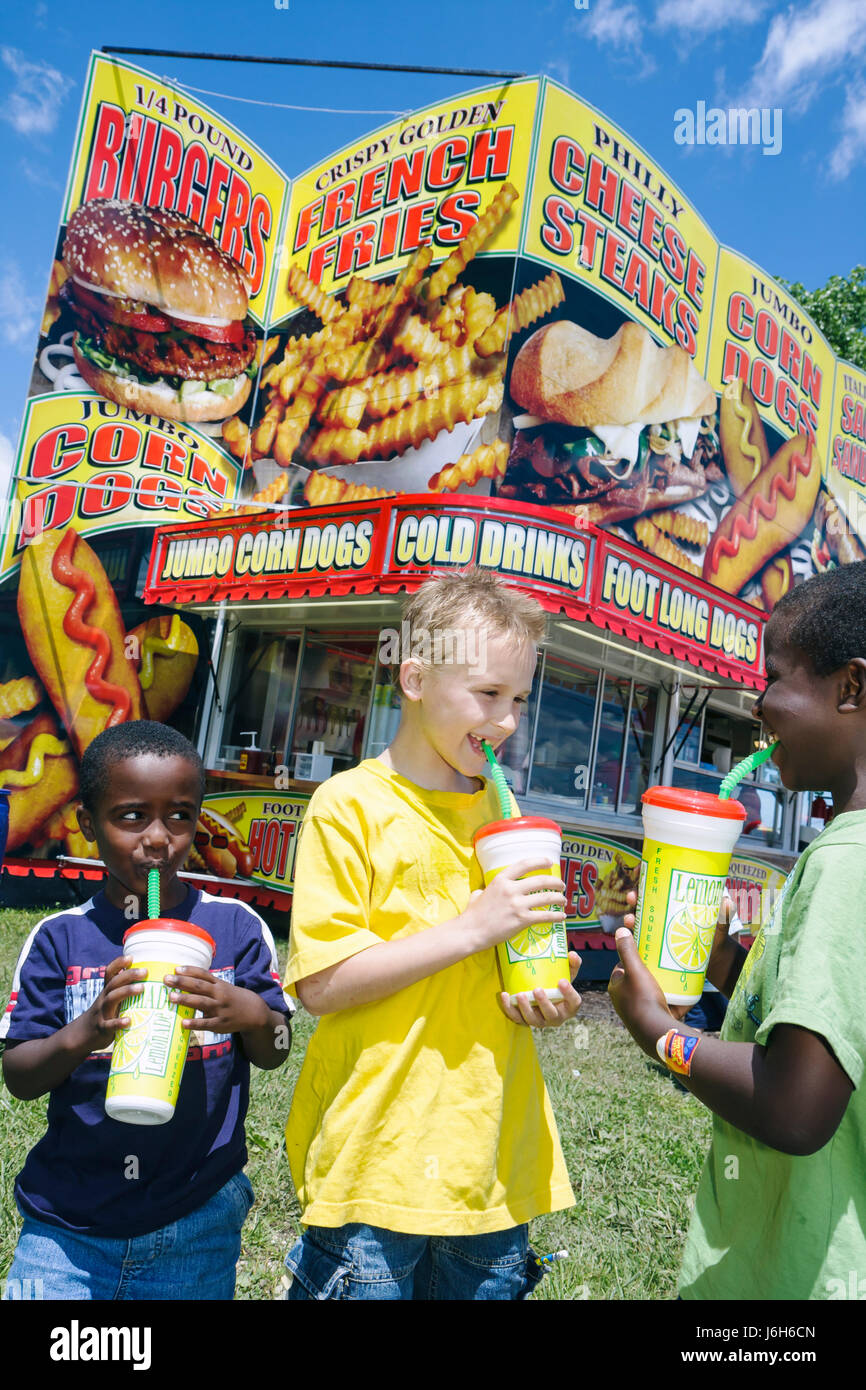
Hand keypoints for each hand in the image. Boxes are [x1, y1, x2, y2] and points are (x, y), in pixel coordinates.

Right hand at [84, 956, 145, 1050]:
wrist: (82, 1035)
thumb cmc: (104, 1015)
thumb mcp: (111, 1001)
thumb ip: (124, 993)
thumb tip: (149, 983)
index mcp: (107, 991)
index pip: (110, 973)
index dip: (118, 964)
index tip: (131, 957)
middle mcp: (103, 999)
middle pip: (114, 983)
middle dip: (129, 975)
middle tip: (145, 971)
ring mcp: (102, 1013)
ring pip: (112, 999)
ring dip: (126, 992)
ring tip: (142, 989)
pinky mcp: (102, 1029)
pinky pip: (109, 1025)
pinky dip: (118, 1022)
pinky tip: (128, 1021)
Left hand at [164, 968, 270, 1034]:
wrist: (254, 1013)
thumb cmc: (233, 998)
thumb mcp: (223, 988)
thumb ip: (206, 985)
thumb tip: (184, 981)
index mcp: (219, 984)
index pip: (203, 974)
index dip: (189, 971)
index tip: (175, 968)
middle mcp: (219, 994)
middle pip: (199, 986)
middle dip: (182, 982)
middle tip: (166, 979)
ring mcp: (219, 1009)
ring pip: (201, 1002)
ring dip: (185, 999)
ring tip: (171, 997)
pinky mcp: (220, 1023)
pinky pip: (206, 1023)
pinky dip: (195, 1023)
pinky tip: (183, 1023)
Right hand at [463, 856, 567, 951]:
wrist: (470, 932)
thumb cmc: (472, 915)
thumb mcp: (477, 894)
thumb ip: (484, 890)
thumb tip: (482, 892)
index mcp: (501, 879)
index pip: (525, 864)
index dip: (540, 862)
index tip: (549, 862)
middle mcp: (511, 889)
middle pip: (541, 880)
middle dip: (555, 882)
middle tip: (561, 885)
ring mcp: (517, 904)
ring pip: (546, 898)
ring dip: (559, 898)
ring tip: (563, 900)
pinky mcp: (522, 920)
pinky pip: (545, 916)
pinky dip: (556, 916)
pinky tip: (562, 917)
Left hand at [499, 951, 581, 1027]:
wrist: (544, 994)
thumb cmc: (556, 984)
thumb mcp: (567, 974)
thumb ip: (572, 964)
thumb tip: (572, 954)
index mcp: (570, 1006)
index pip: (574, 1002)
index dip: (569, 993)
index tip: (562, 981)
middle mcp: (556, 1017)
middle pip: (552, 1014)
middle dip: (544, 1003)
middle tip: (537, 990)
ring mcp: (541, 1021)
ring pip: (533, 1019)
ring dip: (525, 1008)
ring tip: (520, 995)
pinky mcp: (525, 1021)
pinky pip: (517, 1018)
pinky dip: (509, 1008)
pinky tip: (505, 995)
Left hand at [619, 889, 691, 1019]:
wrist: (657, 1032)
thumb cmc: (642, 999)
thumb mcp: (634, 970)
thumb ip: (627, 950)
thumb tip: (620, 929)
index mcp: (616, 989)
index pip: (623, 966)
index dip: (634, 955)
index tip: (647, 948)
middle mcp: (626, 1001)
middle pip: (639, 978)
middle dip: (651, 968)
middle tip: (665, 957)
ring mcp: (641, 1011)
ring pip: (653, 990)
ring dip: (663, 980)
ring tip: (676, 968)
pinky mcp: (655, 1018)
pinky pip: (664, 1002)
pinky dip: (672, 995)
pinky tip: (683, 986)